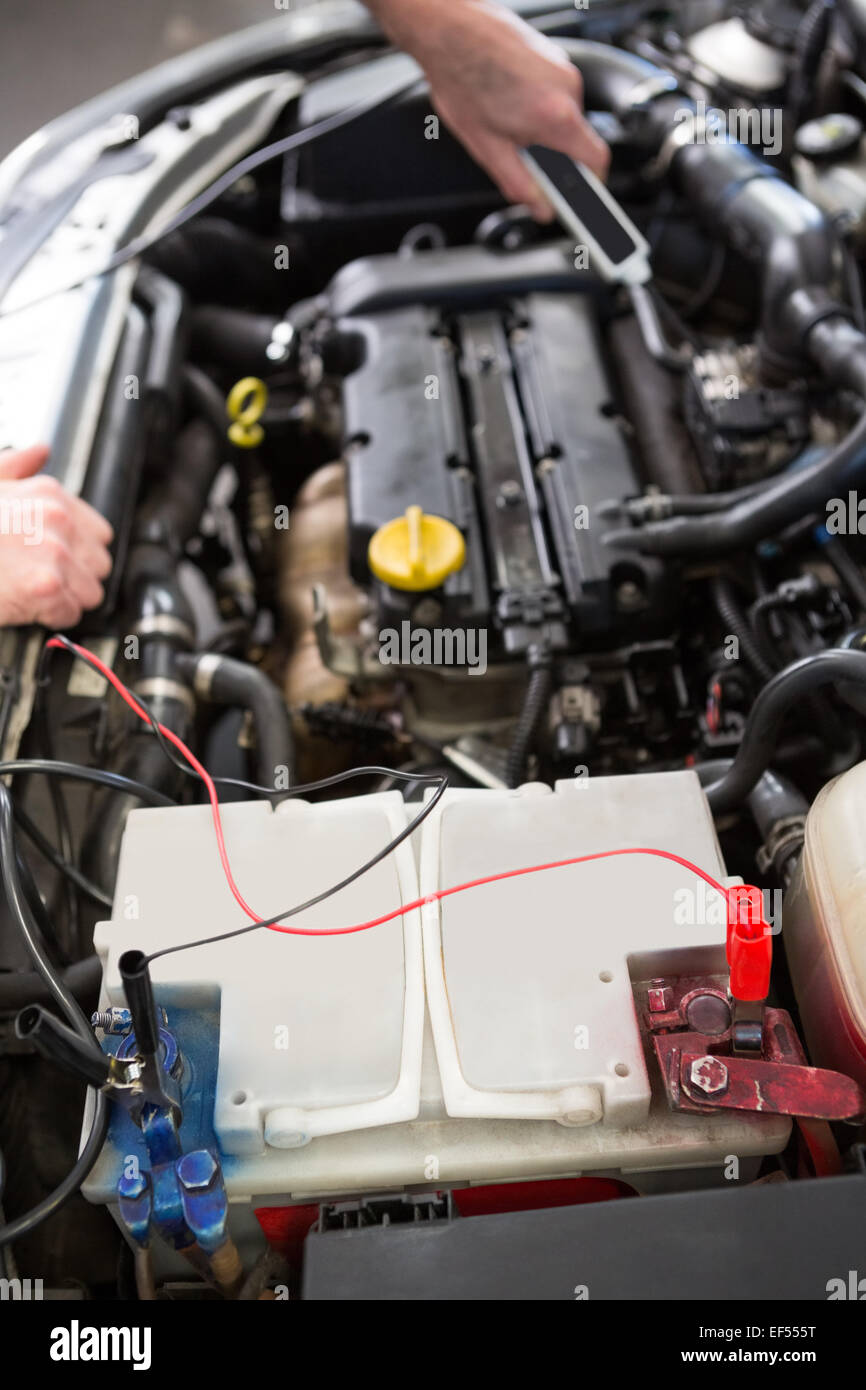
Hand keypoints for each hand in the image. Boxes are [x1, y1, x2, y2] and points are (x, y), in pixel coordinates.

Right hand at [0, 446, 112, 628]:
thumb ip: (16, 466)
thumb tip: (39, 451)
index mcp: (49, 495)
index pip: (99, 534)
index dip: (78, 552)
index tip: (56, 558)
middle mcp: (59, 520)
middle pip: (99, 565)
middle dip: (75, 577)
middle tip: (38, 576)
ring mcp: (55, 553)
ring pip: (89, 592)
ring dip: (64, 598)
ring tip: (30, 589)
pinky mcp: (47, 587)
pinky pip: (70, 613)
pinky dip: (49, 617)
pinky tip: (26, 603)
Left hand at [367, 0, 609, 219]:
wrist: (449, 28)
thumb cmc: (462, 78)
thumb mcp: (487, 148)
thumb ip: (519, 183)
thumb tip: (540, 207)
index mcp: (557, 117)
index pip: (597, 162)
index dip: (591, 186)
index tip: (583, 199)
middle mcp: (568, 88)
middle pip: (576, 138)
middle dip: (552, 152)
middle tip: (518, 152)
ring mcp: (562, 67)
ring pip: (563, 114)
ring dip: (540, 125)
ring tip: (504, 116)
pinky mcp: (553, 54)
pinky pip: (554, 91)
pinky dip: (536, 102)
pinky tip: (506, 97)